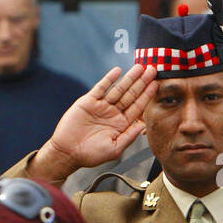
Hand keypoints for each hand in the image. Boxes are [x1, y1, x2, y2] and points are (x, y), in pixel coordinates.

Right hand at [33, 64, 157, 179]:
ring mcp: (101, 106)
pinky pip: (101, 88)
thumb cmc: (90, 155)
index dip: (147, 95)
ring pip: (118, 89)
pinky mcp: (88, 102)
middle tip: (152, 70)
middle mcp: (113, 113)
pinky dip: (109, 79)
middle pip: (131, 94)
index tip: (156, 84)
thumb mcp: (114, 149)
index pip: (138, 106)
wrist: (66, 152)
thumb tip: (144, 125)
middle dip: (142, 82)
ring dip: (129, 78)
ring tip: (139, 67)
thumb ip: (129, 136)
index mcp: (121, 124)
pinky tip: (117, 71)